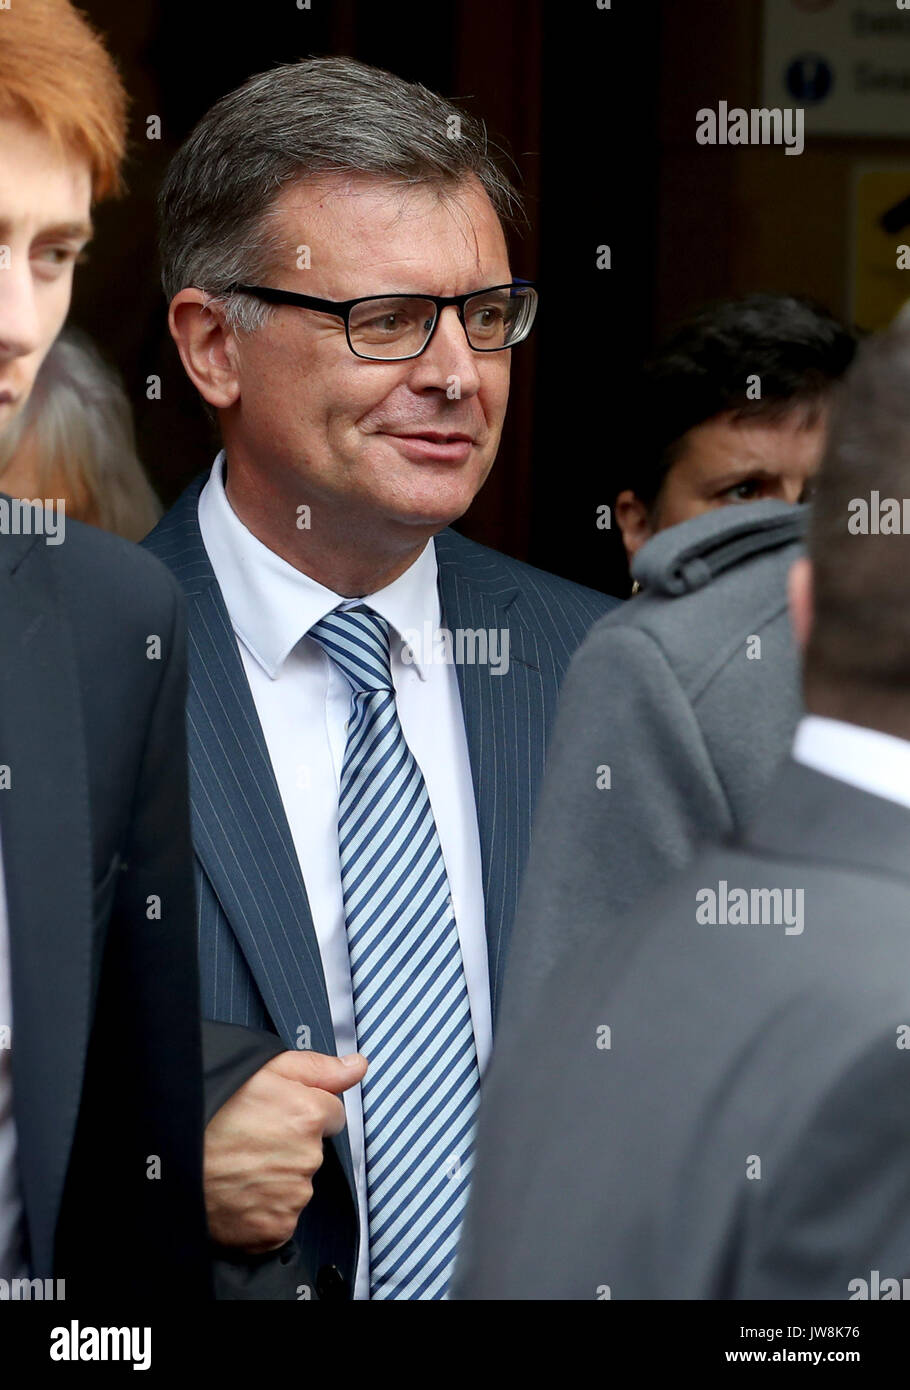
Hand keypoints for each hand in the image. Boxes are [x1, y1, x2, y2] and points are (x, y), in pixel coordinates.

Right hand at [204, 1049, 367, 1251]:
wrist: (169, 1160)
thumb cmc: (210, 1108)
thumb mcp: (265, 1069)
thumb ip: (318, 1068)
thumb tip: (357, 1066)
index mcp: (308, 1115)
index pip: (330, 1115)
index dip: (303, 1113)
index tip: (276, 1116)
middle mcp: (306, 1158)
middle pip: (312, 1152)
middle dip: (289, 1146)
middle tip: (250, 1141)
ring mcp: (291, 1197)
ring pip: (297, 1186)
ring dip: (276, 1180)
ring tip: (238, 1166)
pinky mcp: (274, 1229)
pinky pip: (280, 1219)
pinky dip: (263, 1211)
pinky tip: (239, 1193)